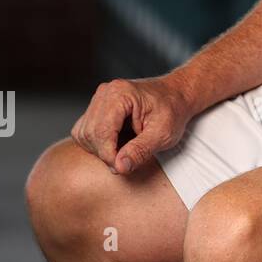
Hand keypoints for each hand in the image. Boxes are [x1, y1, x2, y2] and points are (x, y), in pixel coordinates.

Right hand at [70, 76, 194, 175]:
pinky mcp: (96, 108)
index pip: (101, 132)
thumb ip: (141, 150)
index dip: (108, 155)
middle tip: (128, 160)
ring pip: (84, 135)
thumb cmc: (173, 111)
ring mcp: (99, 99)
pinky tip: (119, 143)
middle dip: (105, 153)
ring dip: (101, 150)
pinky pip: (85, 133)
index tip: (122, 168)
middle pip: (90, 134)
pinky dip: (99, 144)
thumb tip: (119, 167)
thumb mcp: (164, 134)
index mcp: (120, 93)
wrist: (177, 95)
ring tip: (126, 149)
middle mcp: (105, 93)